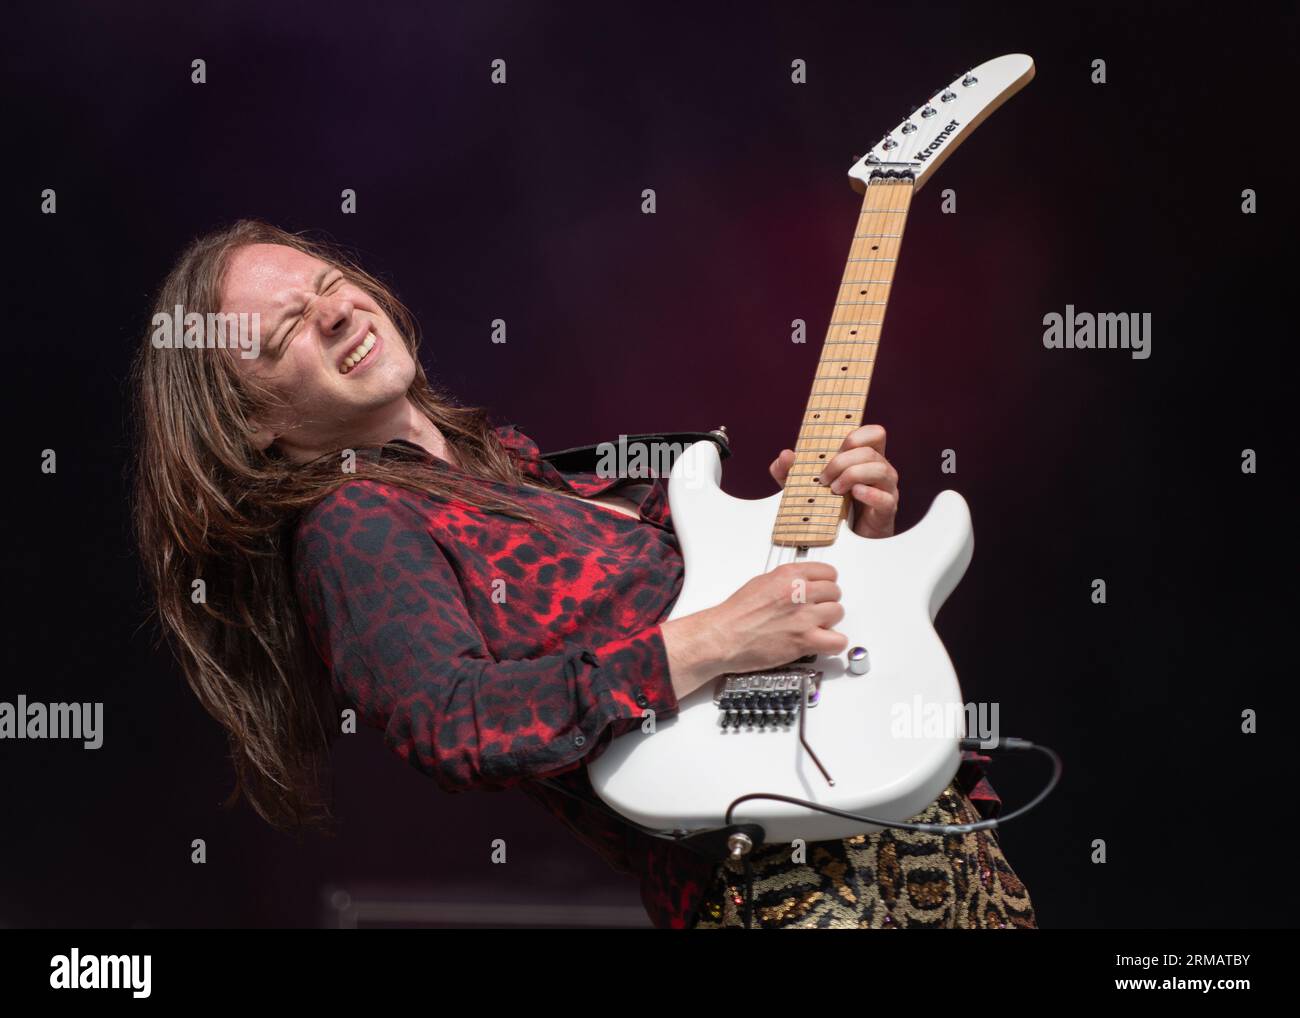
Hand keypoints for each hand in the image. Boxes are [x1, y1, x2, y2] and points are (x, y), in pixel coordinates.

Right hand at [661, 562, 845, 696]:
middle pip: (835, 592)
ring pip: (838, 613)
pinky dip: (832, 643)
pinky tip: (822, 643)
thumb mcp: (761, 583)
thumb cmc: (735, 614)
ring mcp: (804, 616)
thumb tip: (799, 584)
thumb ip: (785, 582)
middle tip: (816, 611)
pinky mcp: (805, 640)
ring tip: (815, 627)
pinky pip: (837, 640)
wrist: (722, 637)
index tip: (823, 591)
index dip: (826, 583)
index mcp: (789, 575)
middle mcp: (799, 592)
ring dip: (829, 622)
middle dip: (827, 602)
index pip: (828, 572)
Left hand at [768, 424, 898, 538]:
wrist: (841, 541)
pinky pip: (885, 499)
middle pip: (870, 451)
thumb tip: (786, 455)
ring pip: (881, 470)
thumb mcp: (801, 486)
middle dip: (842, 461)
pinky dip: (869, 494)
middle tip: (824, 478)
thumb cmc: (827, 507)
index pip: (874, 434)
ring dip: (853, 475)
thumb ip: (788, 470)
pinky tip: (854, 494)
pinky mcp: (886, 511)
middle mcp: (879, 470)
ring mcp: (886, 490)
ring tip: (834, 489)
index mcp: (864, 459)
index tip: (834, 449)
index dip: (855, 436)